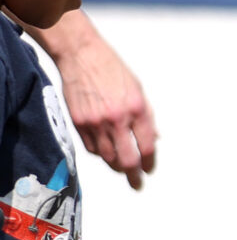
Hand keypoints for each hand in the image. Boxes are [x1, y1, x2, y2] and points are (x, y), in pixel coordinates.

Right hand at [31, 11, 156, 189]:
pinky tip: (107, 152)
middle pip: (127, 160)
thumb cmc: (112, 70)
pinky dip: (101, 153)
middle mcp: (117, 119)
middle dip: (134, 175)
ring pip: (108, 157)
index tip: (150, 170)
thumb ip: (148, 117)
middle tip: (137, 183)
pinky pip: (91, 148)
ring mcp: (95, 122)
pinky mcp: (78, 122)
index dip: (150, 163)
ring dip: (117, 166)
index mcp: (137, 110)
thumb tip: (156, 139)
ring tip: (123, 169)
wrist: (81, 56)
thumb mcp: (138, 90)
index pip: (147, 147)